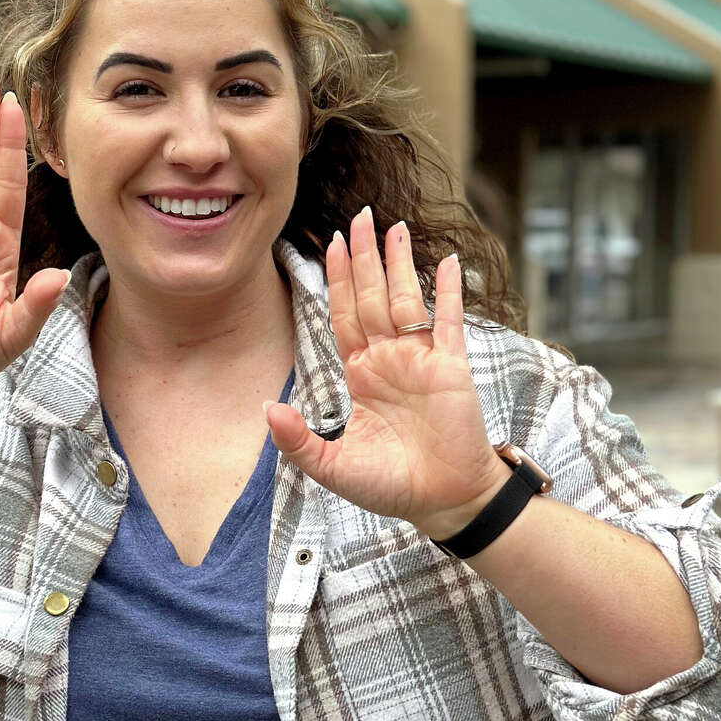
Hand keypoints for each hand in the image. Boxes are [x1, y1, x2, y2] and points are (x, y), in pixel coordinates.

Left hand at [263, 206, 509, 537]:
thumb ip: (299, 441)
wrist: (443, 503)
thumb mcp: (333, 467)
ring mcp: (421, 360)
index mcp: (361, 374)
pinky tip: (446, 262)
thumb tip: (268, 409)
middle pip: (372, 297)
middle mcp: (389, 359)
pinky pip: (449, 323)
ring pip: (406, 301)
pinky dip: (447, 293)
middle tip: (359, 217)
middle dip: (365, 258)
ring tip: (394, 227)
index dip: (339, 280)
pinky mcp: (452, 368)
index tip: (332, 244)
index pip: (344, 315)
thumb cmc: (391, 485)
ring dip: (400, 264)